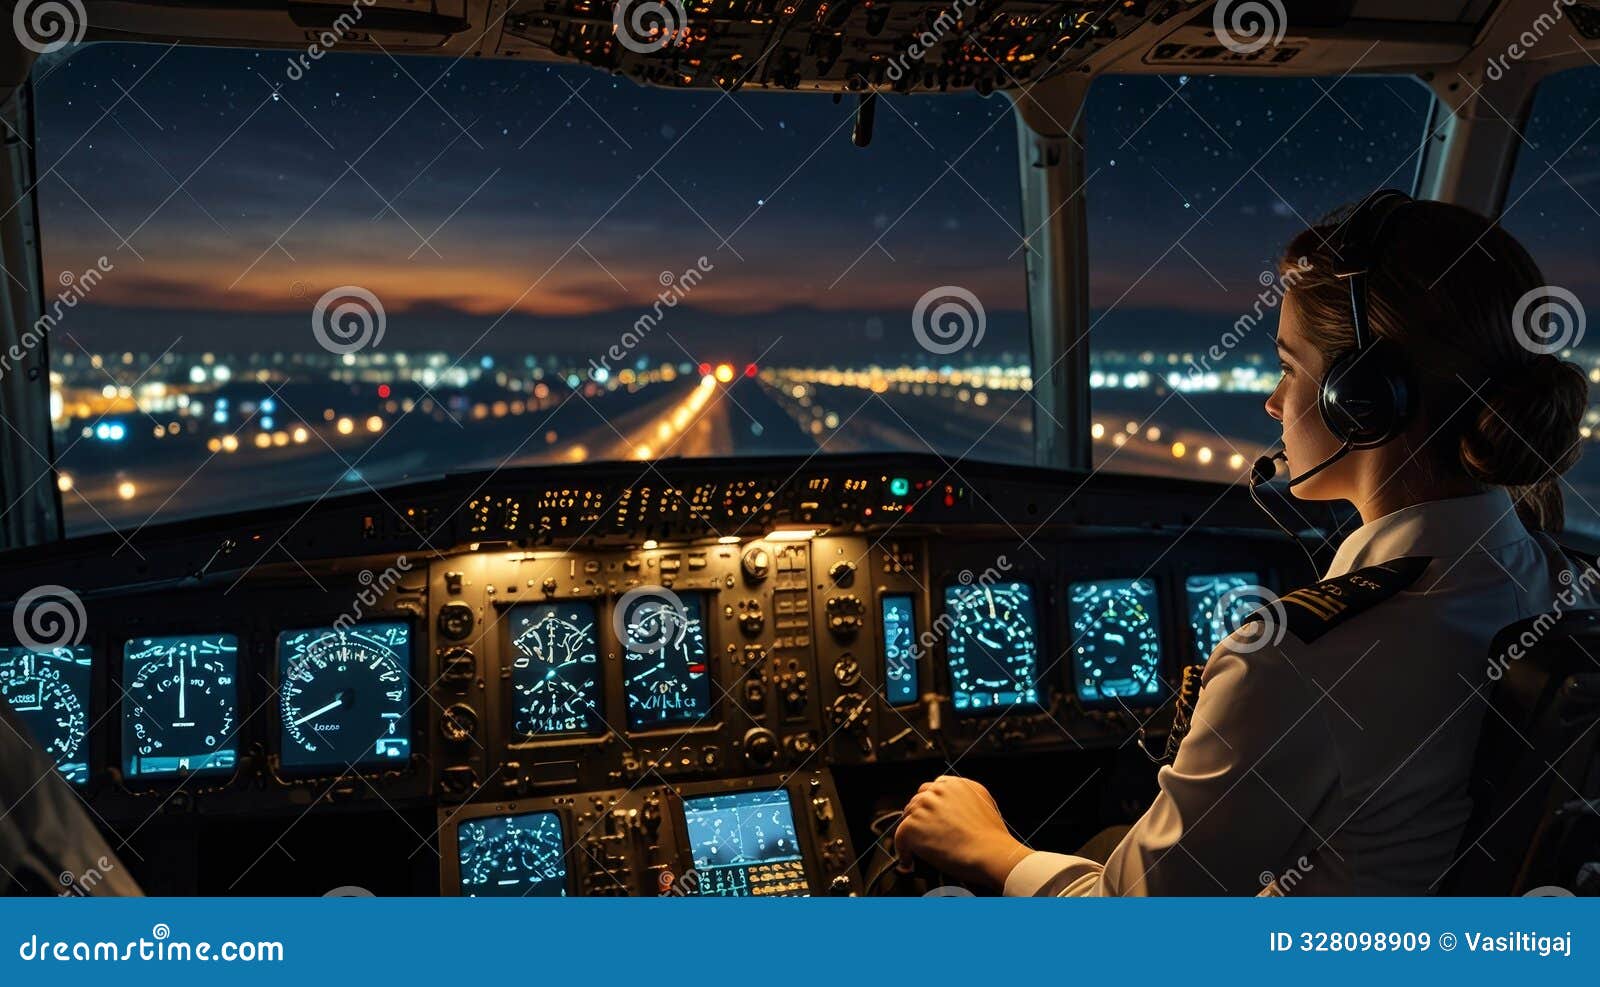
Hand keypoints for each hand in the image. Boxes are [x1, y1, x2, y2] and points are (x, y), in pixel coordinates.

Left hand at [893, 775, 1031, 891]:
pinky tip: (909, 860)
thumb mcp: (984, 804)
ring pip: (908, 817)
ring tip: (918, 849)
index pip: (933, 789)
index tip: (930, 818)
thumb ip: (965, 800)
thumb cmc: (991, 837)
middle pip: (918, 801)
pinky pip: (899, 836)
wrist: (990, 852)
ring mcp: (924, 806)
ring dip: (912, 833)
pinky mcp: (913, 825)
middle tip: (924, 835)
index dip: (930, 806)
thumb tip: (952, 812)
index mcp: (956, 784)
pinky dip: (903, 850)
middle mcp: (938, 791)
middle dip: (920, 818)